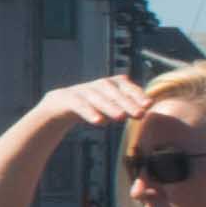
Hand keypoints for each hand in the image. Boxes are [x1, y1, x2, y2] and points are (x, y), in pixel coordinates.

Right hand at [36, 73, 150, 129]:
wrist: (56, 107)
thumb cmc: (88, 108)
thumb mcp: (107, 107)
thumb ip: (123, 107)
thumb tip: (144, 111)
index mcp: (107, 85)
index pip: (124, 85)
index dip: (137, 93)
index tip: (149, 104)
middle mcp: (94, 85)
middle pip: (111, 90)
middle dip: (126, 101)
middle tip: (140, 114)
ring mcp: (79, 90)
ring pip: (96, 96)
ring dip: (110, 106)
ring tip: (121, 118)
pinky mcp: (65, 98)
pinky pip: (78, 103)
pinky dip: (89, 111)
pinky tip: (98, 121)